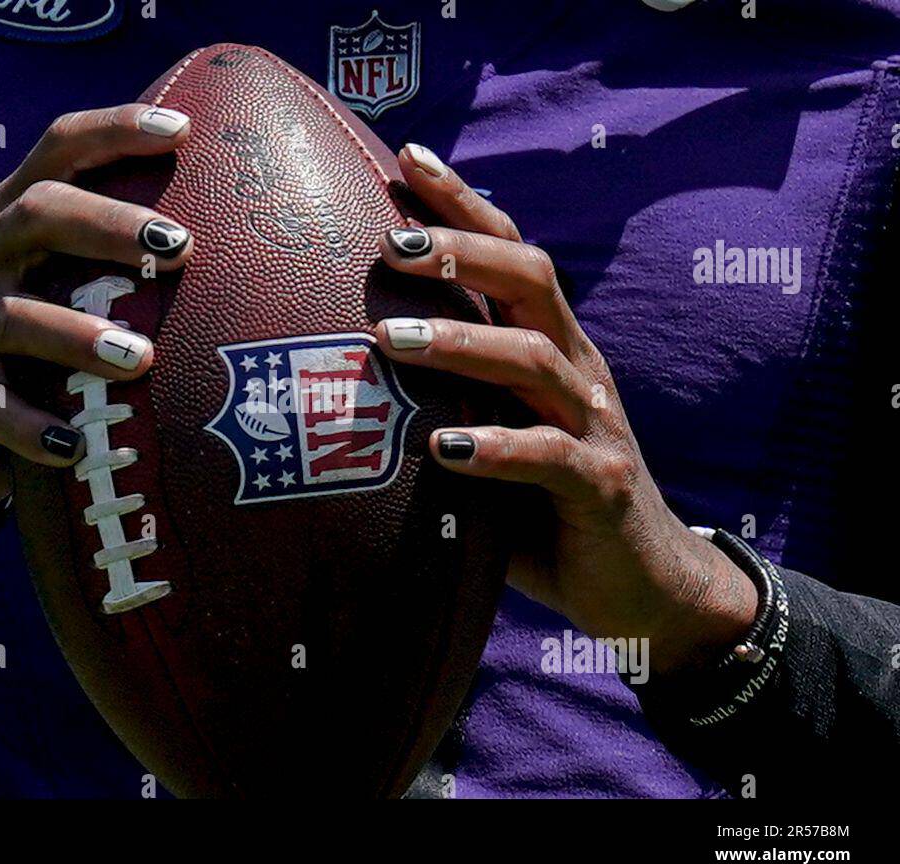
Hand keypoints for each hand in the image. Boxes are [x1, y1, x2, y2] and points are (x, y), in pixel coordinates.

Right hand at [0, 104, 193, 511]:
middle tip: (180, 248)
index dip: (114, 132)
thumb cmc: (36, 341)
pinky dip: (31, 426)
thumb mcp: (64, 286)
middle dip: (108, 225)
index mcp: (13, 217)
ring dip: (77, 335)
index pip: (58, 150)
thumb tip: (242, 251)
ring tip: (141, 358)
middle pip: (36, 215)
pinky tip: (74, 446)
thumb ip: (119, 260)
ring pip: (12, 317)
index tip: (182, 130)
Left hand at [374, 145, 756, 672]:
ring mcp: (595, 426)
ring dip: (460, 345)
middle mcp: (577, 372)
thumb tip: (344, 380)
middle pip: (530, 282)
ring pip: (533, 361)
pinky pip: (550, 459)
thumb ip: (445, 403)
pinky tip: (444, 449)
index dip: (465, 204)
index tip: (408, 158)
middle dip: (459, 253)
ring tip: (390, 341)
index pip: (509, 255)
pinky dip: (496, 449)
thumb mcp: (495, 438)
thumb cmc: (546, 506)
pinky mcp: (602, 488)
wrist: (640, 584)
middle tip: (388, 244)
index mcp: (550, 348)